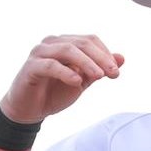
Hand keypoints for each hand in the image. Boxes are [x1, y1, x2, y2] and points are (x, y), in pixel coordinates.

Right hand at [2, 35, 122, 122]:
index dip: (106, 54)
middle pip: (81, 43)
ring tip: (98, 76)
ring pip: (67, 50)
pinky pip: (51, 65)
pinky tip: (77, 82)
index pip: (90, 40)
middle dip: (100, 58)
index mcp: (65, 43)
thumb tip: (121, 58)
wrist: (28, 110)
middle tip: (113, 73)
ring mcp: (40, 52)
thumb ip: (98, 70)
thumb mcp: (82, 82)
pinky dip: (66, 72)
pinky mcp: (31, 66)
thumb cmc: (53, 93)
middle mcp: (52, 43)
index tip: (116, 72)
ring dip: (86, 63)